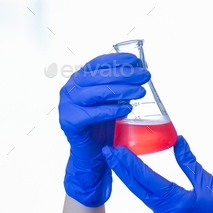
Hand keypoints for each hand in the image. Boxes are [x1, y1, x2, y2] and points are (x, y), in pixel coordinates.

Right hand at [58, 53, 149, 206]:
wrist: (93, 152)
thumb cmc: (103, 124)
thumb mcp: (113, 100)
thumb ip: (120, 86)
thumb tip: (141, 71)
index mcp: (80, 79)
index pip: (98, 63)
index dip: (117, 60)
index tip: (136, 61)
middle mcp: (71, 89)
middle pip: (99, 76)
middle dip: (125, 75)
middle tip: (145, 76)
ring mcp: (67, 105)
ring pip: (96, 93)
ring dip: (122, 91)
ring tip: (140, 92)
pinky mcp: (69, 121)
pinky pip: (92, 114)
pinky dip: (111, 111)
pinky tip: (126, 110)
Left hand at [101, 136, 212, 212]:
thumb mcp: (208, 181)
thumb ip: (189, 161)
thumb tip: (177, 139)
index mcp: (177, 202)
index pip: (147, 180)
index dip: (130, 164)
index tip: (116, 150)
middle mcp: (167, 211)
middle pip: (138, 188)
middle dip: (121, 169)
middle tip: (107, 151)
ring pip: (141, 194)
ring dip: (128, 177)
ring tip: (116, 160)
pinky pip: (149, 199)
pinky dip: (139, 184)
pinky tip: (133, 173)